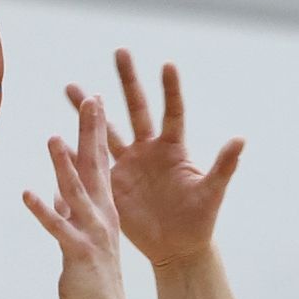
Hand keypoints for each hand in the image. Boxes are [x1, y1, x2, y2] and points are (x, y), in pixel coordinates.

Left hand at [25, 98, 132, 298]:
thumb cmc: (94, 280)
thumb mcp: (82, 238)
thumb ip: (70, 212)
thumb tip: (56, 193)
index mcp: (104, 210)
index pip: (101, 162)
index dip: (96, 131)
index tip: (94, 100)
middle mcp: (101, 215)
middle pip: (96, 166)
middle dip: (91, 132)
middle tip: (90, 99)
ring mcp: (91, 233)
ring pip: (76, 192)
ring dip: (64, 165)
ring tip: (53, 138)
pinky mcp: (78, 252)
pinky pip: (58, 228)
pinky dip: (43, 211)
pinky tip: (27, 194)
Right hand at [66, 51, 242, 268]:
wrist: (178, 248)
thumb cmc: (200, 220)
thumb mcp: (211, 193)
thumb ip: (223, 166)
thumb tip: (241, 138)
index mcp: (174, 149)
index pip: (173, 112)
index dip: (171, 90)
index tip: (168, 64)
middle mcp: (149, 150)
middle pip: (137, 109)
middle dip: (128, 81)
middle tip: (121, 51)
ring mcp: (128, 165)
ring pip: (106, 131)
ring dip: (89, 111)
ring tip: (71, 87)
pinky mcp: (113, 185)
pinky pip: (91, 164)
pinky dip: (74, 152)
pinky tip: (58, 139)